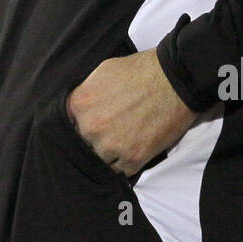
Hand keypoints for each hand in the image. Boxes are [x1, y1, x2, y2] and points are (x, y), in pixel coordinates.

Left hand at [65, 50, 198, 176]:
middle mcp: (91, 127)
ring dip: (108, 153)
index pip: (68, 125)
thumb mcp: (102, 72)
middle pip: (83, 144)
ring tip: (121, 141)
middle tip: (109, 131)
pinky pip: (119, 170)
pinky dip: (123, 163)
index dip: (79, 125)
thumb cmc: (140, 71)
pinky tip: (131, 150)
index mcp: (80, 105)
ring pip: (99, 159)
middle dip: (93, 139)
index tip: (88, 125)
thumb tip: (78, 108)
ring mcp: (111, 146)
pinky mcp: (133, 159)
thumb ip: (85, 93)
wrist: (174, 80)